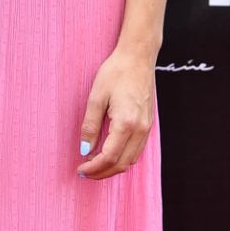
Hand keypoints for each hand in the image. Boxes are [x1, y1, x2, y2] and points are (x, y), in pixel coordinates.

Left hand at [77, 49, 155, 179]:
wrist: (138, 58)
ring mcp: (147, 127)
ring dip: (113, 167)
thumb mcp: (96, 97)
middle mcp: (140, 129)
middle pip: (122, 163)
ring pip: (132, 159)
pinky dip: (123, 158)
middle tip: (85, 172)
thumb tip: (84, 149)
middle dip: (103, 172)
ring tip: (95, 166)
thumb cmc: (116, 72)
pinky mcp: (148, 124)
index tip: (81, 169)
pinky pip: (137, 150)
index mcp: (126, 123)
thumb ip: (90, 125)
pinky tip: (110, 154)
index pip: (109, 156)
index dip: (94, 167)